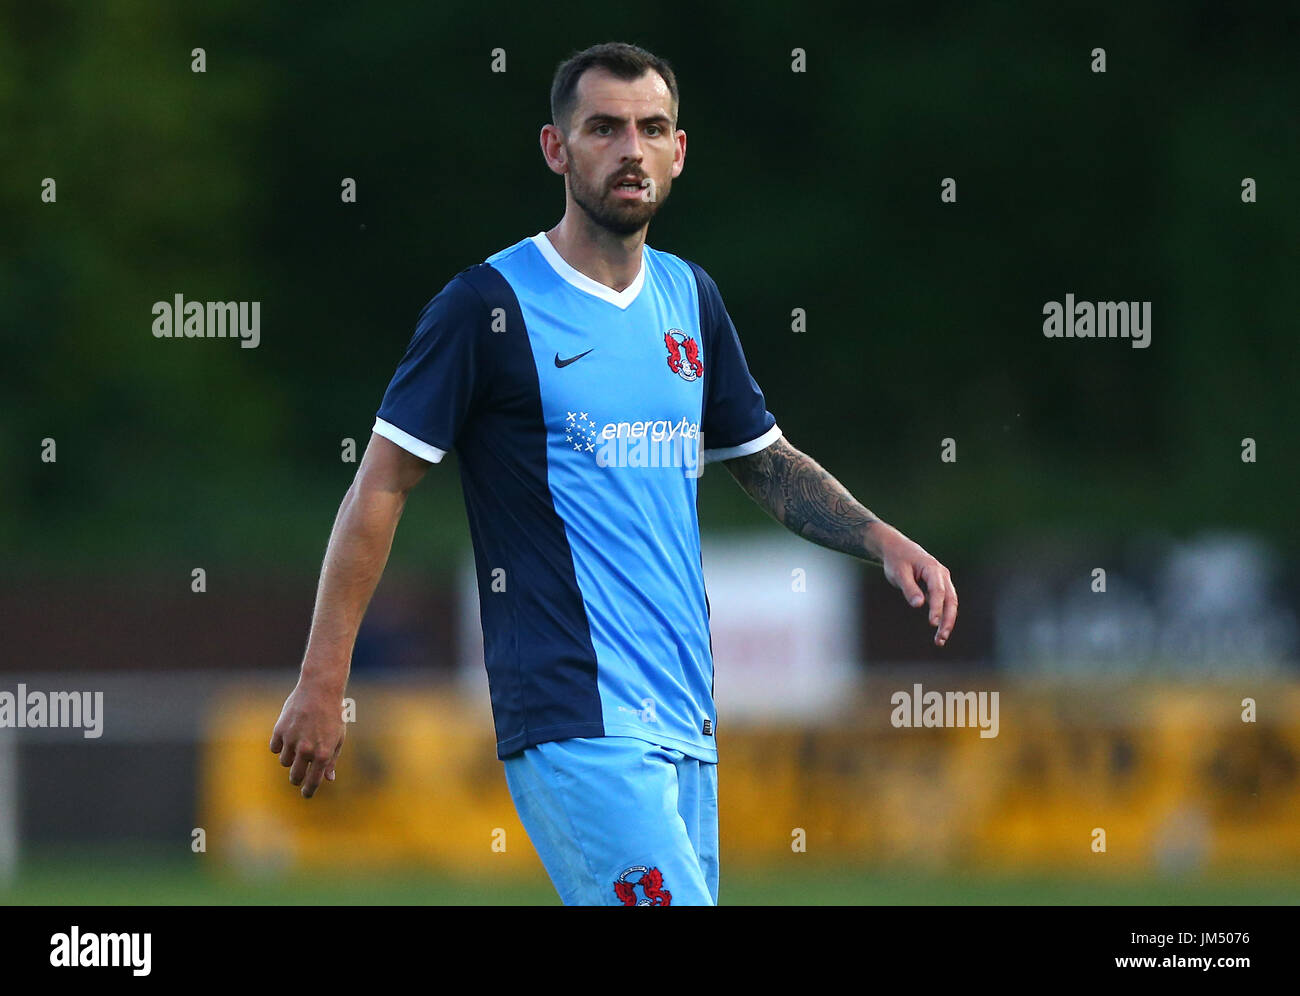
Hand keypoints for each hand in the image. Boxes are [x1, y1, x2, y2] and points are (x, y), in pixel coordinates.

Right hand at [269, 678, 346, 797]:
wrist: (320, 689)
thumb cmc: (333, 714)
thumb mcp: (338, 737)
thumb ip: (332, 759)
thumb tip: (328, 779)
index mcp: (323, 754)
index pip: (312, 782)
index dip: (308, 791)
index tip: (306, 793)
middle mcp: (307, 750)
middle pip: (295, 777)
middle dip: (297, 779)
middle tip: (299, 775)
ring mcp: (292, 740)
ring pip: (284, 762)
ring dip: (290, 758)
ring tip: (299, 744)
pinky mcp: (279, 731)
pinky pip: (275, 748)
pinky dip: (280, 745)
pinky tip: (289, 736)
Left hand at [877, 528, 957, 646]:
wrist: (897, 549)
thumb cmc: (897, 560)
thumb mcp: (898, 573)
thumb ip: (909, 588)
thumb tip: (918, 605)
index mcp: (932, 568)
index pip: (938, 590)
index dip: (936, 607)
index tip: (933, 623)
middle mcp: (942, 575)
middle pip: (950, 599)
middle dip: (947, 619)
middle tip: (941, 637)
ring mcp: (942, 581)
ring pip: (950, 603)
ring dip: (947, 621)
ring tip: (940, 641)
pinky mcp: (939, 587)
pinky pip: (944, 603)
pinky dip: (943, 616)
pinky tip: (938, 631)